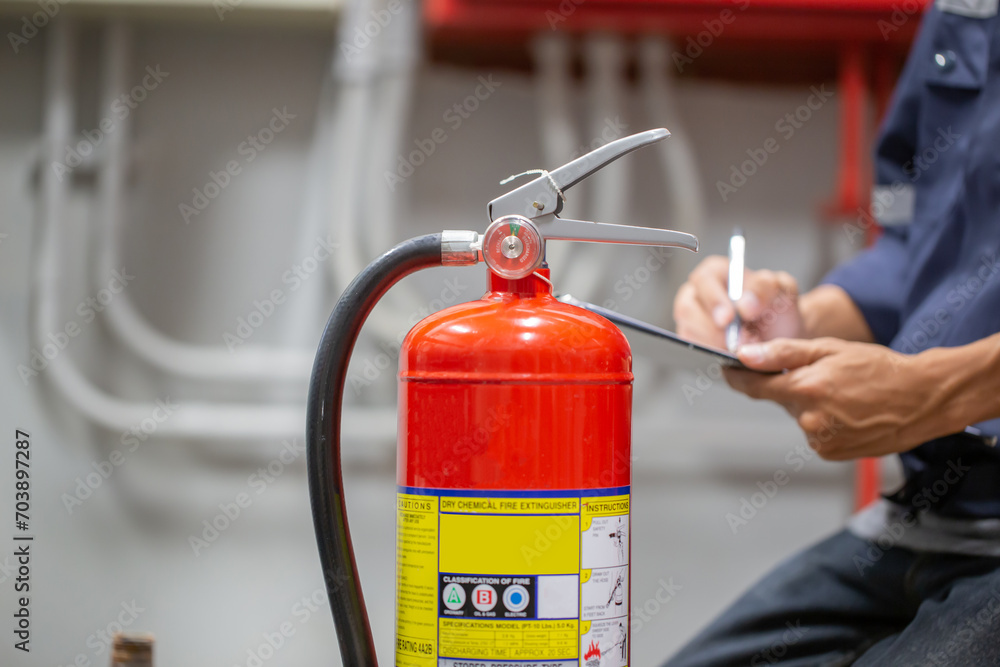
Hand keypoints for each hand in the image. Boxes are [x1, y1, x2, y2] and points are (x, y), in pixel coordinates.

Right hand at [673, 255, 803, 349]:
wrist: (780, 340)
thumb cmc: (776, 310)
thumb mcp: (780, 291)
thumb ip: (764, 289)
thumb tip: (744, 305)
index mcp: (716, 272)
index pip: (704, 279)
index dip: (714, 300)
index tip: (727, 320)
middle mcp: (698, 293)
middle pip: (688, 308)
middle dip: (713, 330)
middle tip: (738, 344)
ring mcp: (691, 318)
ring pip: (689, 331)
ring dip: (715, 344)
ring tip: (741, 350)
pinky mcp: (690, 340)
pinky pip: (691, 349)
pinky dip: (711, 354)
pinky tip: (729, 355)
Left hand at [725, 338, 958, 459]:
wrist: (923, 398)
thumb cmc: (880, 369)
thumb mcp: (829, 349)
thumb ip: (782, 354)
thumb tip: (746, 357)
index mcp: (806, 389)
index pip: (755, 387)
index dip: (738, 378)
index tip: (728, 371)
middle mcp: (809, 419)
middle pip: (782, 401)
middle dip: (794, 388)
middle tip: (825, 377)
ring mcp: (820, 440)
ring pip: (799, 417)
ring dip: (811, 406)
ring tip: (844, 396)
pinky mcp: (831, 453)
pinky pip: (815, 433)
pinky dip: (824, 422)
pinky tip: (847, 413)